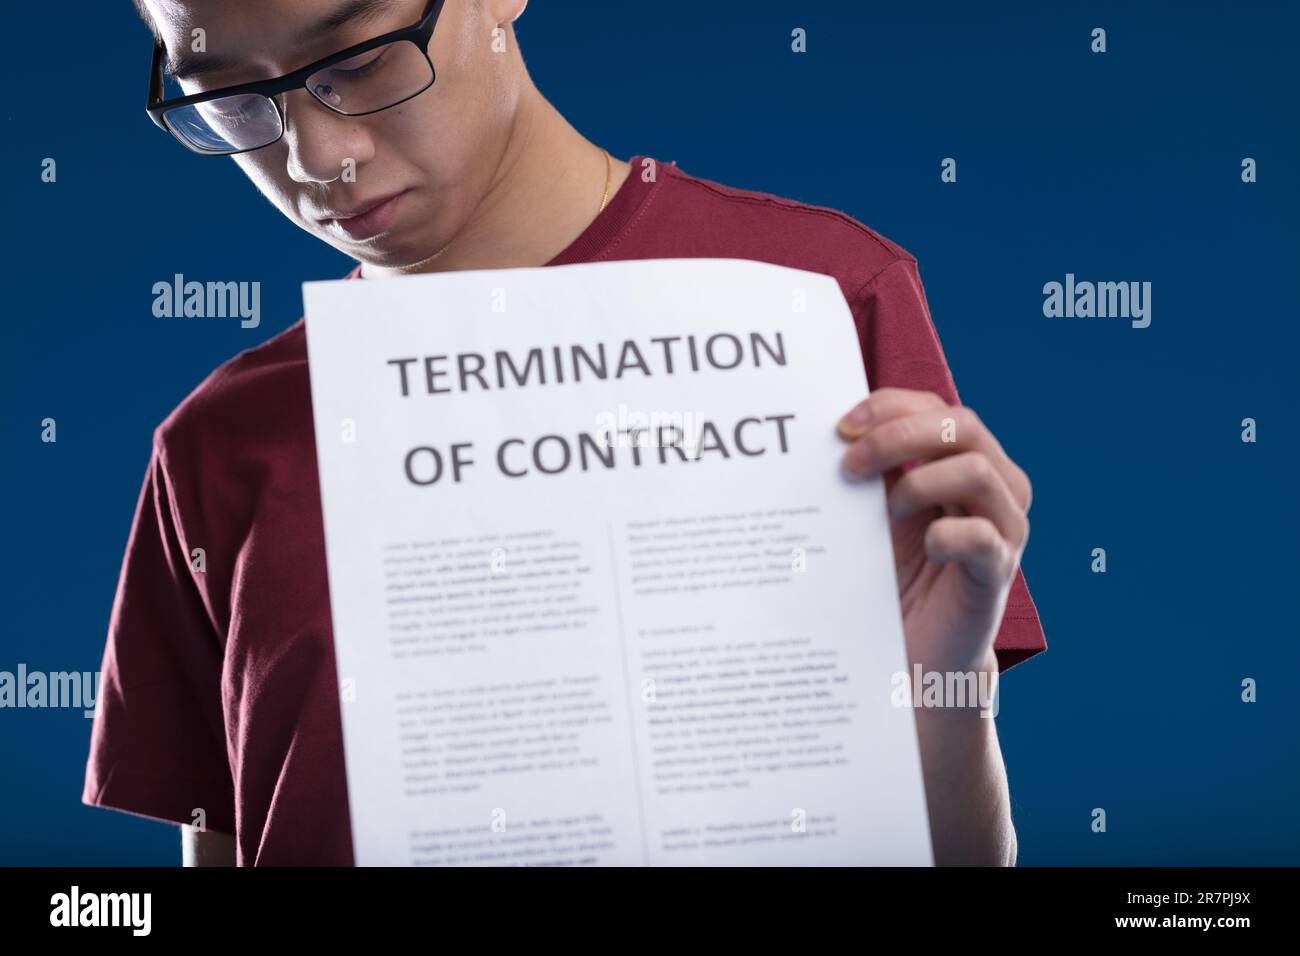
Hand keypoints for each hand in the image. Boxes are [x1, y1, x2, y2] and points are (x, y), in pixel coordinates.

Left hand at [837, 388, 1031, 675]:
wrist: (916, 652)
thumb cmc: (896, 574)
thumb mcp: (878, 513)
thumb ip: (869, 471)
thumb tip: (826, 433)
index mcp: (967, 461)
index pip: (937, 408)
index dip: (889, 407)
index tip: (840, 427)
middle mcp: (997, 487)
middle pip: (961, 426)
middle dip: (899, 434)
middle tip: (850, 463)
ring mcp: (1005, 528)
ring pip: (977, 471)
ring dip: (919, 482)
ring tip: (886, 514)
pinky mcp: (998, 572)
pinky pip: (982, 537)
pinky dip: (945, 535)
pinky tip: (923, 547)